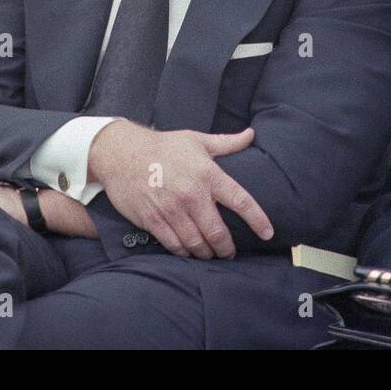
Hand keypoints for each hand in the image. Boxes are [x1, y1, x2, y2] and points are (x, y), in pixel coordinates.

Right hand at [89, 121, 271, 258]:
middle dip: (227, 248)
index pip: (240, 200)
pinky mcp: (153, 220)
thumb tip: (251, 134)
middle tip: (229, 252)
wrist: (121, 153)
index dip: (258, 219)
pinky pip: (174, 245)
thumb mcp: (197, 140)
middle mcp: (192, 194)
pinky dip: (185, 253)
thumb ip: (227, 143)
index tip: (268, 233)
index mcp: (207, 173)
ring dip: (206, 253)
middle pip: (218, 232)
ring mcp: (171, 209)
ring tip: (210, 254)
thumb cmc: (163, 146)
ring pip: (197, 244)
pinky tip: (189, 252)